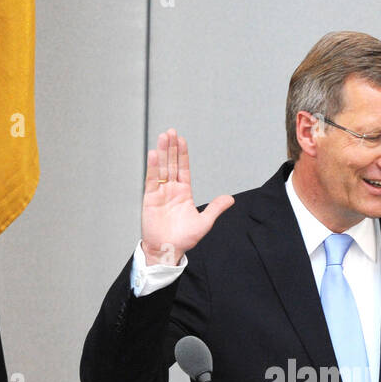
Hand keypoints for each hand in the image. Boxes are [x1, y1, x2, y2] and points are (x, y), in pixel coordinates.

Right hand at [140, 128, 233, 265]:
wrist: (167, 250)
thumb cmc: (184, 239)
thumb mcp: (204, 222)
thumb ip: (215, 208)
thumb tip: (230, 199)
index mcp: (184, 193)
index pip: (183, 169)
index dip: (182, 154)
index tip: (181, 140)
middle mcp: (171, 190)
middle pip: (171, 164)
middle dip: (171, 148)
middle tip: (171, 132)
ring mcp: (160, 193)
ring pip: (161, 168)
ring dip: (162, 153)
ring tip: (163, 137)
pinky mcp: (150, 198)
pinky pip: (151, 180)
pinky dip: (152, 167)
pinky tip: (153, 155)